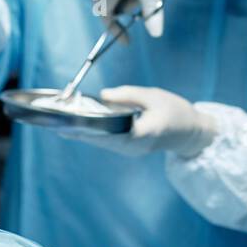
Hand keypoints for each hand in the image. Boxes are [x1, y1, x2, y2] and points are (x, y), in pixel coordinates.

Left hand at [59, 86, 219, 157]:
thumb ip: (128, 95)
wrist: (191, 132)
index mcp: (143, 132)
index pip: (110, 132)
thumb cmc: (175, 111)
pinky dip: (91, 135)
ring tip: (60, 124)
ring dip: (81, 134)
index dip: (88, 128)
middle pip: (100, 140)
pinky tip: (77, 128)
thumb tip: (103, 95)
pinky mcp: (128, 149)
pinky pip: (106, 142)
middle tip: (55, 124)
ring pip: (100, 142)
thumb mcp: (154, 95)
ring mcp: (130, 151)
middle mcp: (133, 146)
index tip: (70, 124)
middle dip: (77, 131)